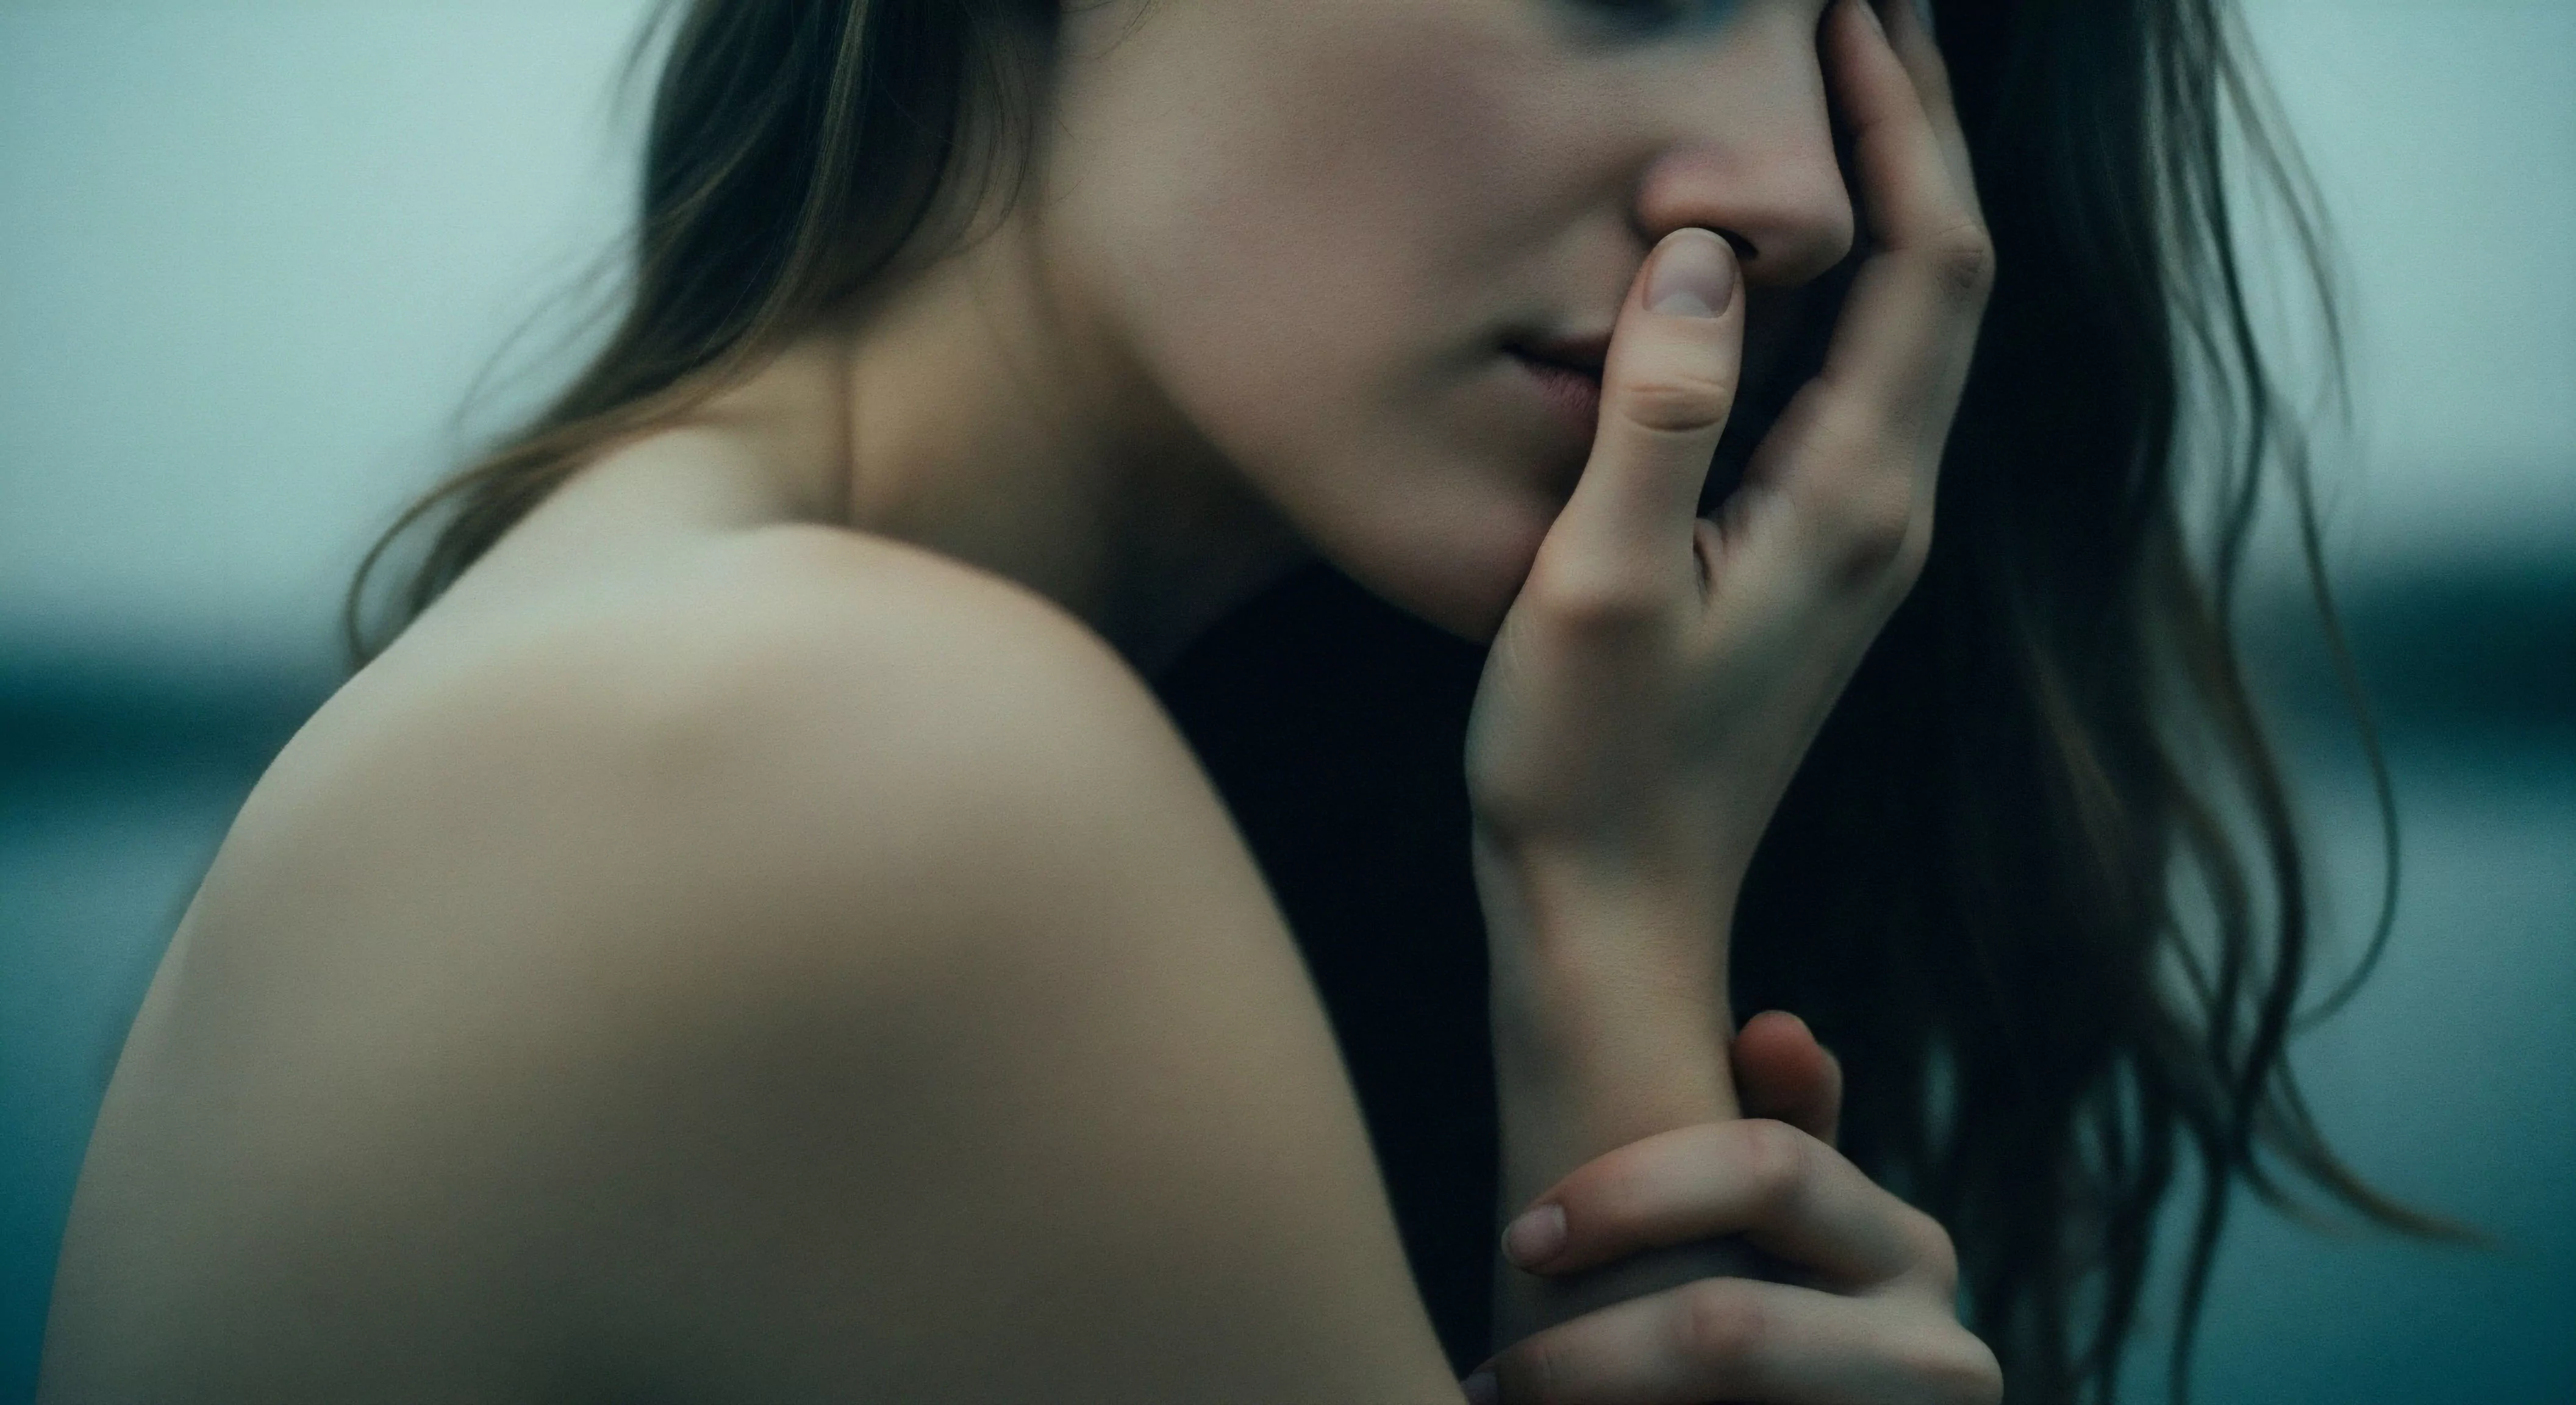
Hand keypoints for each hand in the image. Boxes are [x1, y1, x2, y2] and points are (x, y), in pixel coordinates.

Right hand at [1464, 0, 1992, 914]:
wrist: (1611, 915)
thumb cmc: (1589, 768)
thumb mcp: (1596, 580)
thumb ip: (1661, 409)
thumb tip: (1709, 251)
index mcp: (1856, 496)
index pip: (1932, 260)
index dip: (1903, 122)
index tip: (1851, 10)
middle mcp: (1887, 506)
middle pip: (1947, 274)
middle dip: (1915, 128)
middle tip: (1864, 9)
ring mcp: (1858, 535)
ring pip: (1909, 321)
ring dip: (1885, 193)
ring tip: (1835, 85)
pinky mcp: (1812, 555)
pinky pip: (1856, 376)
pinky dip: (1840, 277)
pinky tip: (1787, 246)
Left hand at [1466, 1013, 2000, 1404]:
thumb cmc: (1790, 1331)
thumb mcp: (1788, 1232)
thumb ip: (1779, 1129)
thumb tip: (1772, 1027)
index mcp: (1904, 1248)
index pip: (1767, 1168)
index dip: (1627, 1195)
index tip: (1519, 1237)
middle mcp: (1935, 1348)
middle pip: (1726, 1327)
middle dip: (1589, 1354)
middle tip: (1494, 1373)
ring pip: (1725, 1399)